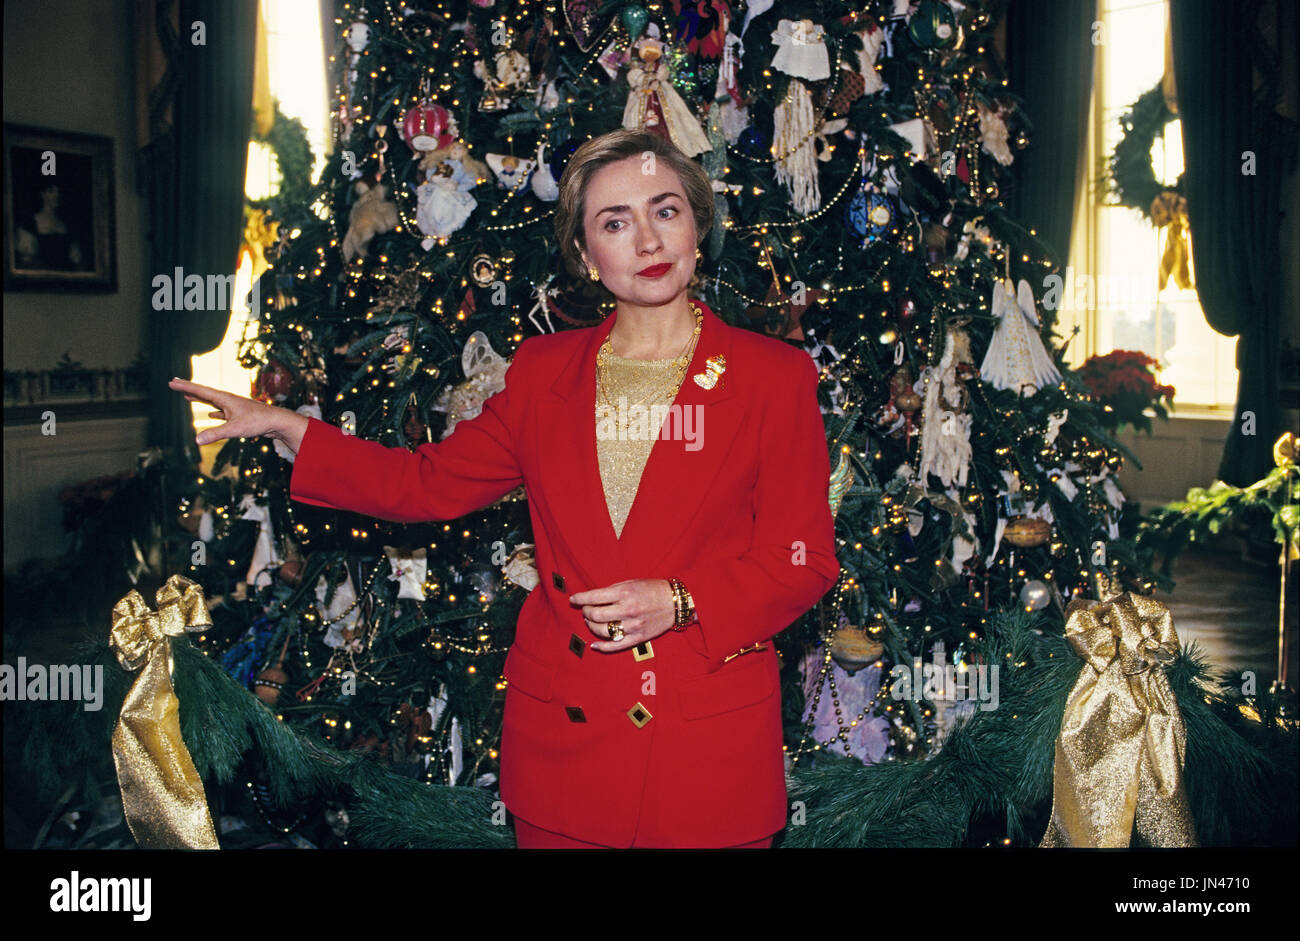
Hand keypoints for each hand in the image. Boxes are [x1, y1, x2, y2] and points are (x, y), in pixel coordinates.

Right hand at [167, 377, 299, 447]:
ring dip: (200, 399)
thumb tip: (196, 440)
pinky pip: (222, 412)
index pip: (200, 390)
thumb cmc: (258, 422)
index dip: (185, 386)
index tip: (171, 381)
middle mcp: (228, 400)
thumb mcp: (234, 429)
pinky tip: (211, 415)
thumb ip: (215, 434)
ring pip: (213, 402)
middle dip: (189, 389)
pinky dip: (214, 413)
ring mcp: (234, 407)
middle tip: (175, 383)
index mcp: (224, 399)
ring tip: (188, 397)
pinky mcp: (240, 415)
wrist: (278, 422)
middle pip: (204, 393)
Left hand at [570, 579, 675, 652]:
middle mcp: (627, 610)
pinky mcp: (638, 638)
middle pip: (595, 615)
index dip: (580, 598)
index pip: (594, 597)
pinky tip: (594, 644)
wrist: (675, 602)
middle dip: (586, 612)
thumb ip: (612, 591)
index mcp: (625, 593)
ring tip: (592, 621)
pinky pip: (616, 646)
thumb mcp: (631, 583)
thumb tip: (593, 598)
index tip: (573, 599)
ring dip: (592, 626)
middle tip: (586, 610)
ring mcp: (633, 626)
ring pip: (602, 631)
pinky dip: (602, 647)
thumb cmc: (653, 589)